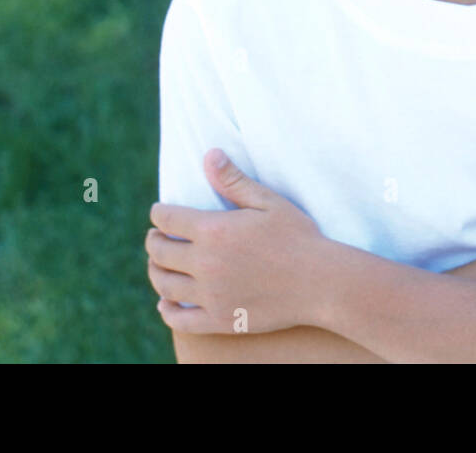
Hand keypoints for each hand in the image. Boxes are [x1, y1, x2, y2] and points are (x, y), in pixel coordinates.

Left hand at [147, 149, 329, 334]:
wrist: (321, 282)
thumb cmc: (298, 237)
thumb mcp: (268, 202)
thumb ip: (234, 181)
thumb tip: (209, 154)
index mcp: (213, 230)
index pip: (167, 219)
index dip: (159, 213)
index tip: (159, 213)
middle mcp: (205, 263)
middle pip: (159, 252)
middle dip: (154, 241)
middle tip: (156, 238)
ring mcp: (211, 295)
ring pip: (164, 284)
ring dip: (155, 272)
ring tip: (159, 266)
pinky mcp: (219, 320)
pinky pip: (179, 319)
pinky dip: (167, 311)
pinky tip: (166, 304)